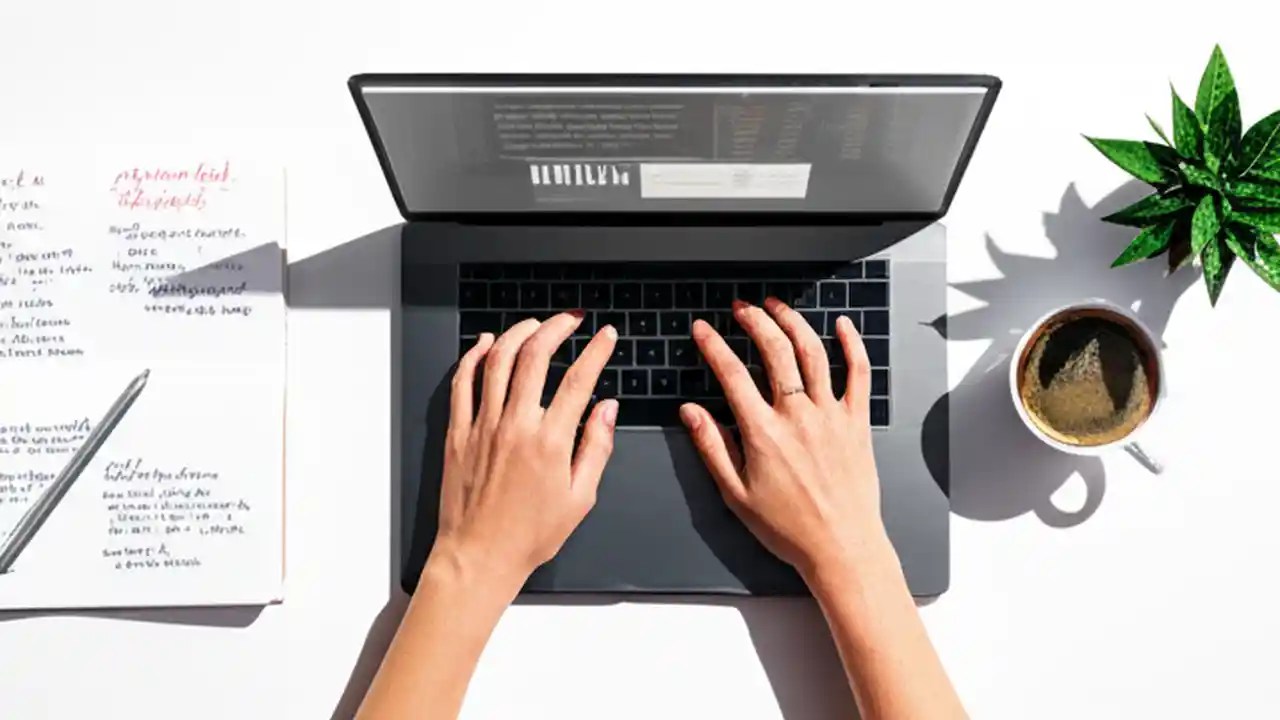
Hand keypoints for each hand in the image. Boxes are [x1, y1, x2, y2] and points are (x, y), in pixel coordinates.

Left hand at [433, 312, 618, 591]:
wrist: (478, 557)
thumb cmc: (529, 535)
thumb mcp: (580, 498)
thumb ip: (597, 447)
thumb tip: (608, 410)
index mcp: (549, 443)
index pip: (578, 380)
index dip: (596, 351)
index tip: (606, 336)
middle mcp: (515, 427)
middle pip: (535, 356)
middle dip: (557, 328)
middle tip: (571, 320)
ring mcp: (482, 426)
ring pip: (497, 360)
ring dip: (518, 333)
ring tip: (534, 324)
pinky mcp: (458, 433)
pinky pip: (463, 382)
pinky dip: (474, 356)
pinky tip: (485, 343)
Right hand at [679, 298, 890, 581]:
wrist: (841, 547)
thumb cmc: (789, 528)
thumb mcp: (736, 494)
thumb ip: (712, 447)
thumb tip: (691, 412)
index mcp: (764, 433)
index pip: (732, 374)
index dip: (713, 346)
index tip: (702, 330)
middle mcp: (798, 416)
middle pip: (774, 351)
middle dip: (754, 321)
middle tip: (740, 308)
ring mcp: (831, 415)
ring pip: (813, 352)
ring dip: (793, 322)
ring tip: (777, 306)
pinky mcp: (857, 421)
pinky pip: (858, 373)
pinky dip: (852, 345)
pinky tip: (842, 325)